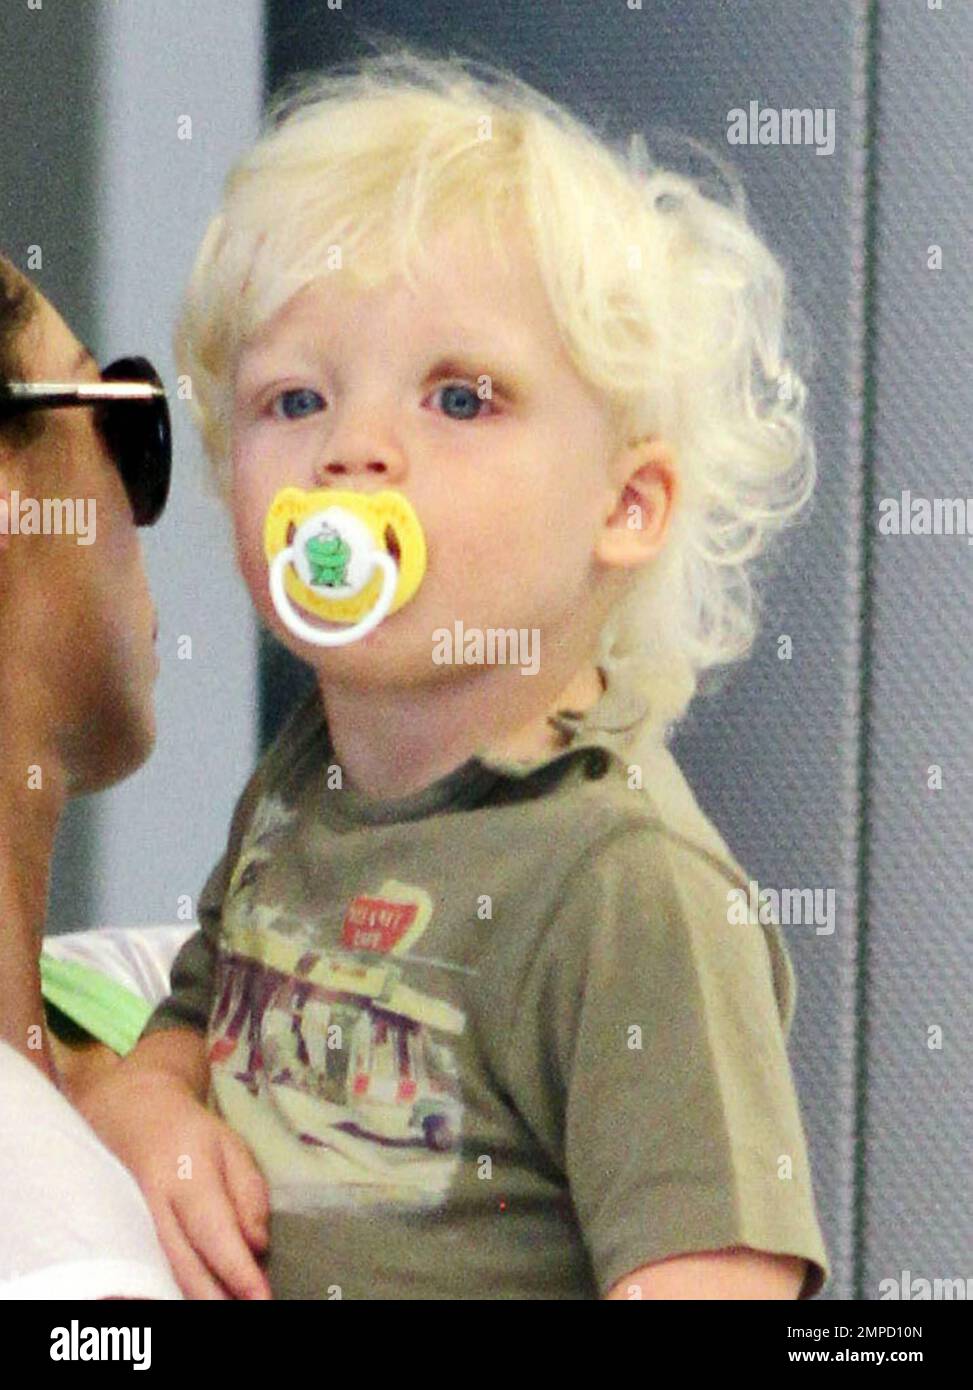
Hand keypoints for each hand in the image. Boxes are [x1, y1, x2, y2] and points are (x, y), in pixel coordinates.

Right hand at [77, 1066, 271, 1299]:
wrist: (134, 1120)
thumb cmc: (192, 1136)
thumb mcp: (232, 1148)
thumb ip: (249, 1193)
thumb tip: (257, 1245)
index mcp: (187, 1175)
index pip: (214, 1231)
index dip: (237, 1270)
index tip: (262, 1296)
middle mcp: (156, 1206)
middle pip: (187, 1265)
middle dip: (220, 1298)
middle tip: (251, 1311)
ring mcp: (137, 1226)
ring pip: (170, 1276)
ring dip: (204, 1299)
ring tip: (235, 1308)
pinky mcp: (131, 1240)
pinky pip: (158, 1273)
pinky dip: (184, 1292)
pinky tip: (210, 1299)